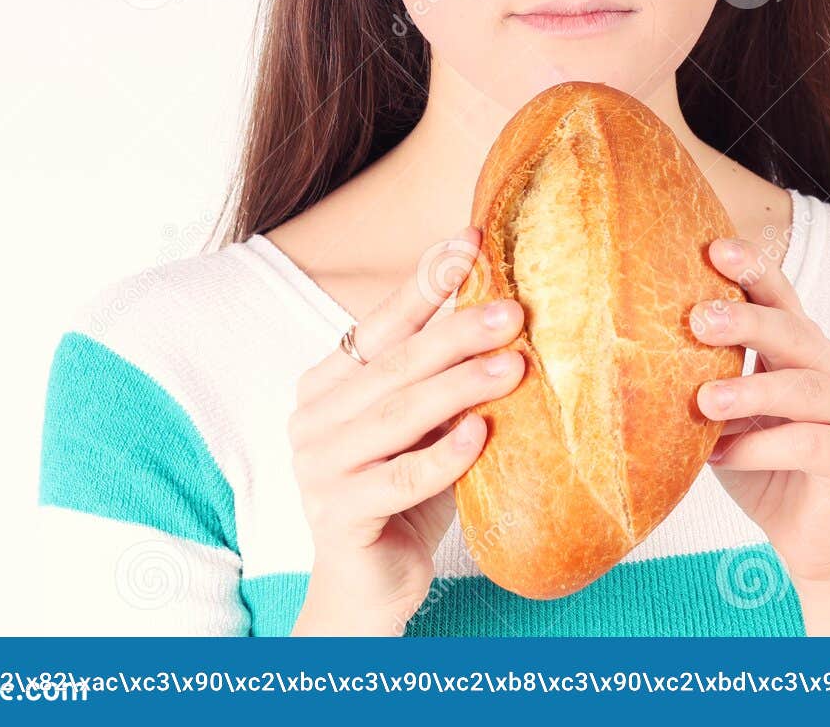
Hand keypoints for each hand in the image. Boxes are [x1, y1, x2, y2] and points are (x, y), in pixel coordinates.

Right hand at [286, 226, 524, 634]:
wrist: (370, 587)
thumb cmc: (406, 494)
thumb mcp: (425, 426)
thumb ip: (441, 377)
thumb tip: (504, 307)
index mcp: (328, 384)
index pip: (382, 323)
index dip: (426, 280)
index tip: (472, 241)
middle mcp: (313, 418)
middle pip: (396, 365)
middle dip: (457, 331)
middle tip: (513, 311)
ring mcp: (318, 468)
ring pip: (399, 416)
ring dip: (462, 386)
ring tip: (516, 365)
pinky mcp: (338, 516)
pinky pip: (399, 478)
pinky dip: (442, 455)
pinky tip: (481, 435)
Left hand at [690, 235, 829, 587]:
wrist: (807, 537)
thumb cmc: (759, 461)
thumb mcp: (727, 412)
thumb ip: (707, 374)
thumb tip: (636, 340)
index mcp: (803, 346)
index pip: (780, 297)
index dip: (753, 269)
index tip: (714, 248)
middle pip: (793, 331)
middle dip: (747, 320)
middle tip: (698, 320)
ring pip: (803, 387)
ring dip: (751, 390)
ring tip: (703, 401)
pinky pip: (807, 443)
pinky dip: (758, 447)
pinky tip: (721, 456)